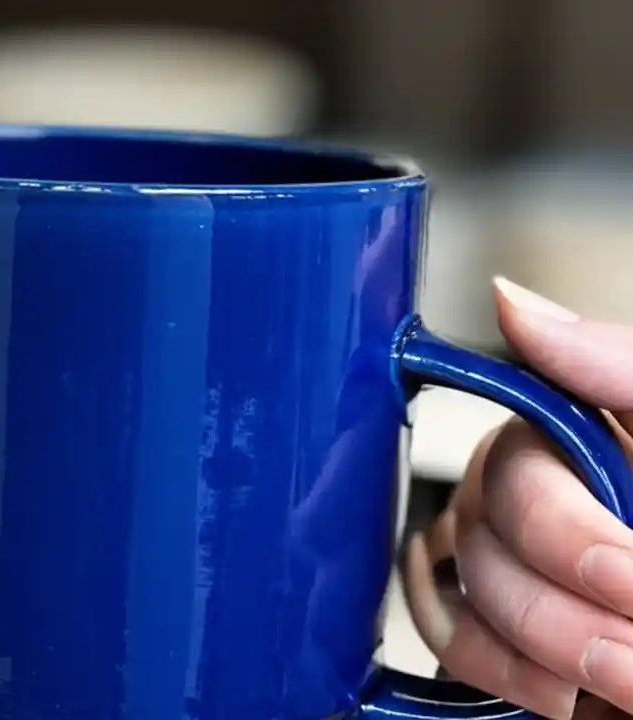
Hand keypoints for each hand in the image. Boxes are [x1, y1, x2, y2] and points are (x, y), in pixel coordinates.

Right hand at [406, 278, 632, 719]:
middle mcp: (516, 497)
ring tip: (623, 684)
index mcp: (562, 442)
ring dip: (538, 657)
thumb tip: (512, 301)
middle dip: (566, 616)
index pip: (515, 483)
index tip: (629, 582)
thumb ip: (612, 365)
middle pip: (478, 550)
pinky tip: (568, 695)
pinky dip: (502, 674)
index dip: (568, 538)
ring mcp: (499, 565)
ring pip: (457, 602)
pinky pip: (451, 645)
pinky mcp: (496, 631)